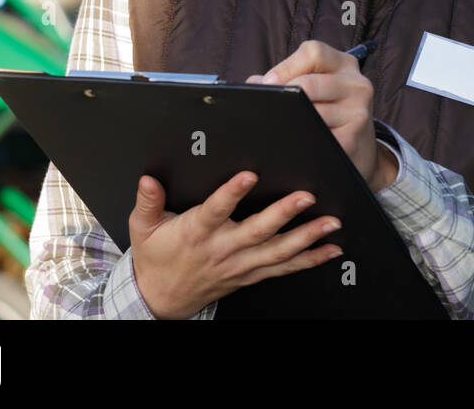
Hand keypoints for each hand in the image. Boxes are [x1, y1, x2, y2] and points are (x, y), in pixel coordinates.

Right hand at [129, 172, 341, 319]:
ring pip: (277, 252)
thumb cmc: (156, 258)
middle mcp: (222, 249)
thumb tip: (148, 179)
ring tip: (331, 223)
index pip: (215, 211)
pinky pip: (284, 269)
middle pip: (257, 231)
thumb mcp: (143, 228)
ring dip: (307, 238)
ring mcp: (239, 265)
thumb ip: (147, 202)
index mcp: (196, 233)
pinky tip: (330, 249)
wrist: (160, 298)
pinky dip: (309, 260)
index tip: (249, 175)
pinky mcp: (250, 275)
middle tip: (307, 197)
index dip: (231, 193)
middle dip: (284, 214)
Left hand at [247, 39, 395, 190]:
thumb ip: (287, 78)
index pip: (314, 52)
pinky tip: (297, 144)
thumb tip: (254, 84)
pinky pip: (318, 139)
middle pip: (309, 84)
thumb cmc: (330, 110)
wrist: (362, 147)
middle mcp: (356, 84)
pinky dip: (301, 142)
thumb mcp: (318, 85)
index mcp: (344, 64)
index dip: (286, 66)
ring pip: (312, 113)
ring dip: (291, 122)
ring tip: (282, 126)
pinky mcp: (353, 139)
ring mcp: (358, 112)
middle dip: (284, 97)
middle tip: (269, 107)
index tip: (268, 83)